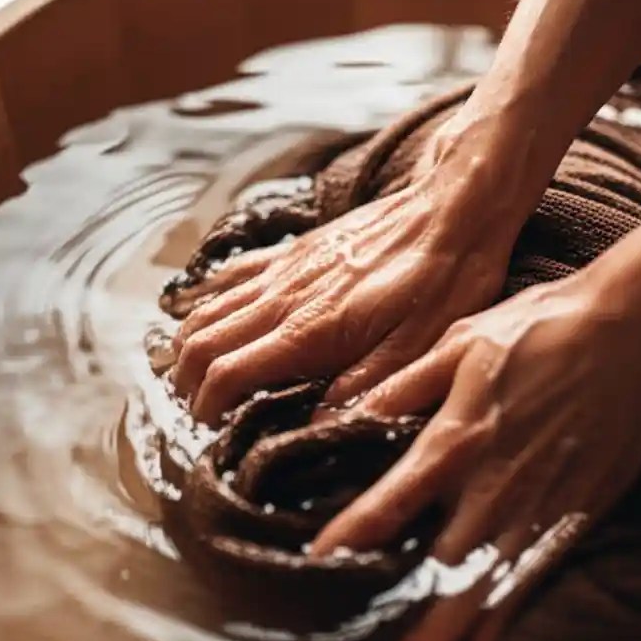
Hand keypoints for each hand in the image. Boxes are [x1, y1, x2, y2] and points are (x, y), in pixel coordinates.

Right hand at [170, 130, 526, 424]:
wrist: (453, 209)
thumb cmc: (443, 283)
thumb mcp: (416, 350)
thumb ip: (363, 391)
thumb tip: (317, 427)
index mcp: (306, 331)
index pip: (224, 373)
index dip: (206, 408)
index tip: (213, 431)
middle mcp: (281, 297)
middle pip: (199, 342)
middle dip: (188, 383)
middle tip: (203, 411)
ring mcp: (283, 270)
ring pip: (206, 309)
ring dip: (191, 347)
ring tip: (202, 379)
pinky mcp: (294, 251)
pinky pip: (231, 276)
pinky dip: (207, 302)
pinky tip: (210, 318)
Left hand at [310, 273, 640, 640]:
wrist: (631, 330)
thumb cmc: (539, 328)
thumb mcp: (460, 342)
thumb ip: (405, 386)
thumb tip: (346, 412)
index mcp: (456, 436)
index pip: (392, 499)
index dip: (353, 533)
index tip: (320, 561)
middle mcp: (493, 480)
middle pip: (442, 562)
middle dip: (411, 616)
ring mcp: (539, 501)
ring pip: (488, 579)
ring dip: (452, 627)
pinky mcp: (579, 508)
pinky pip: (538, 569)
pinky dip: (510, 608)